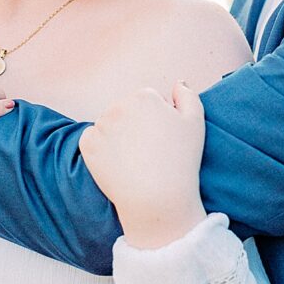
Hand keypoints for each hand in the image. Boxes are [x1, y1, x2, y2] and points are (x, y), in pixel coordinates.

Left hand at [79, 81, 206, 248]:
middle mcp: (119, 106)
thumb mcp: (196, 123)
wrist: (157, 200)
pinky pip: (93, 140)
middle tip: (149, 153)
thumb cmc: (181, 162)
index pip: (147, 101)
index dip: (157, 121)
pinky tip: (118, 164)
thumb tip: (177, 83)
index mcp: (144, 96)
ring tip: (135, 161)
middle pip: (126, 111)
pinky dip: (102, 150)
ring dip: (118, 137)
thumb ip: (188, 96)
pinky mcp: (87, 145)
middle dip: (135, 126)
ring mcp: (101, 125)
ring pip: (109, 125)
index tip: (163, 141)